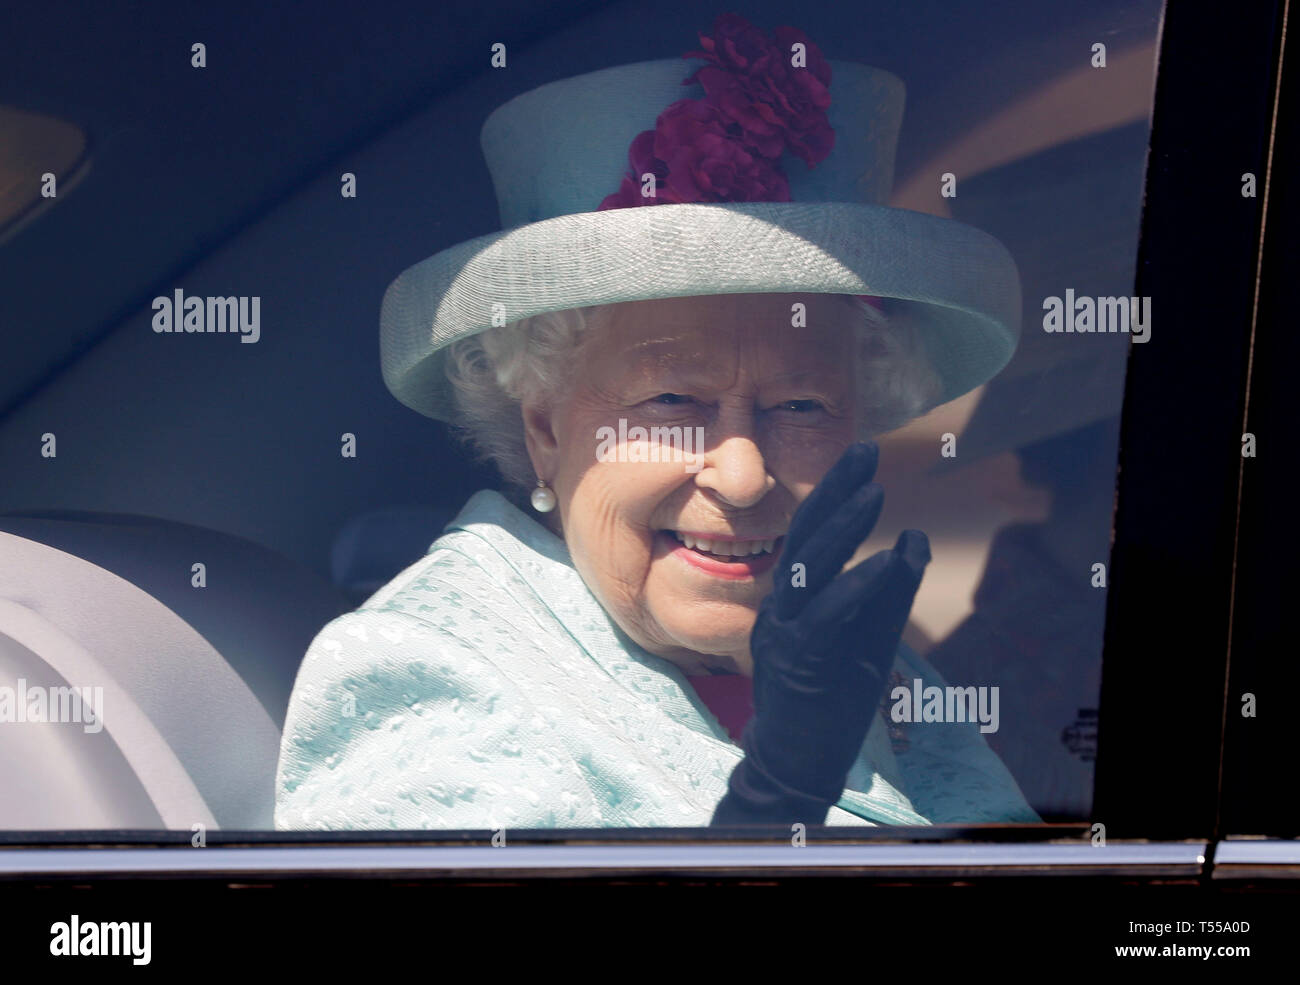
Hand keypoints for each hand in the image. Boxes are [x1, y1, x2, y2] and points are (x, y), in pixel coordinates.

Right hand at [710, 441, 929, 825]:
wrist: (798, 759)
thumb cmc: (831, 695)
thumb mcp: (868, 633)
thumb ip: (891, 589)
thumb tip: (916, 539)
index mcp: (793, 595)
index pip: (809, 531)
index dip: (834, 490)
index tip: (863, 454)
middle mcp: (781, 606)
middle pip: (802, 535)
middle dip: (834, 490)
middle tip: (865, 449)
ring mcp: (784, 632)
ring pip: (805, 569)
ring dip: (840, 529)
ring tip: (874, 493)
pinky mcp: (798, 662)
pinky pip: (823, 618)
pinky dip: (853, 588)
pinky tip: (883, 563)